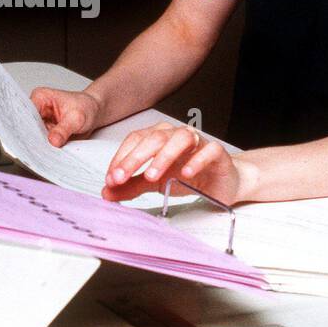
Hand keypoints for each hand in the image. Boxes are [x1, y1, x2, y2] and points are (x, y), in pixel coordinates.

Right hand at [30, 86, 102, 146]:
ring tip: (49, 151)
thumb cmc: (86, 107)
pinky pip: (43, 142)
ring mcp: (41, 122)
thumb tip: (53, 140)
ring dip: (42, 145)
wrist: (95, 113)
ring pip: (35, 137)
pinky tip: (51, 152)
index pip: (27, 114)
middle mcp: (38, 109)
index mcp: (40, 98)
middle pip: (29, 127)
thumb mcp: (77, 118)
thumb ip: (64, 130)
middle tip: (42, 149)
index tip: (33, 139)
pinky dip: (47, 148)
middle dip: (35, 139)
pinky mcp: (46, 132)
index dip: (28, 127)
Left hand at [101, 121, 241, 203]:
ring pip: (180, 139)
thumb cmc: (188, 175)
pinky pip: (208, 150)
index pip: (136, 140)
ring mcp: (198, 142)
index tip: (111, 178)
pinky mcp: (217, 152)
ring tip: (151, 176)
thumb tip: (107, 191)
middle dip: (135, 158)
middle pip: (154, 138)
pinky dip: (196, 160)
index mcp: (159, 137)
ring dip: (163, 156)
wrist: (220, 182)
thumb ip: (131, 185)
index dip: (121, 157)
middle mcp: (176, 135)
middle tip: (122, 177)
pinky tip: (186, 173)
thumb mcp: (154, 183)